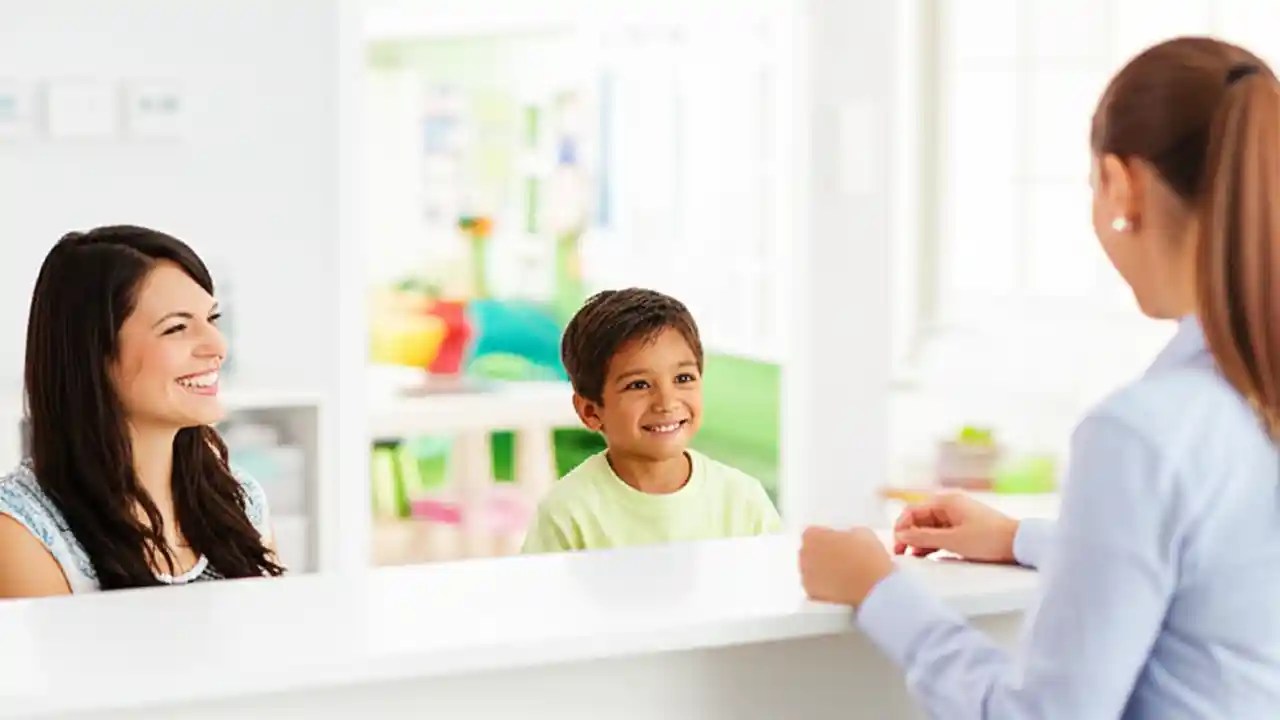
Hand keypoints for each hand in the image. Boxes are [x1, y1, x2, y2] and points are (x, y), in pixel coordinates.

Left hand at [799, 527, 894, 607]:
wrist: (874, 588)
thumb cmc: (868, 558)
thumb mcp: (862, 534)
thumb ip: (847, 534)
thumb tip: (847, 540)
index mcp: (813, 537)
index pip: (812, 533)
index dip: (827, 538)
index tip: (838, 543)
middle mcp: (805, 555)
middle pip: (810, 552)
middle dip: (822, 554)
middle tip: (841, 558)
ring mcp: (806, 576)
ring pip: (811, 571)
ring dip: (822, 571)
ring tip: (842, 574)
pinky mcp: (813, 595)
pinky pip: (816, 588)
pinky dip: (824, 587)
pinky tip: (840, 587)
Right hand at [892, 492, 1019, 562]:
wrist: (1020, 544)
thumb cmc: (989, 539)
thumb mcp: (953, 541)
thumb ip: (924, 537)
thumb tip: (901, 535)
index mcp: (945, 502)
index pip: (912, 511)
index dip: (901, 527)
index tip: (897, 545)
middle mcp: (949, 505)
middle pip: (919, 519)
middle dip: (908, 535)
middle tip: (901, 554)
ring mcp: (956, 516)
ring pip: (929, 528)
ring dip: (919, 541)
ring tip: (912, 557)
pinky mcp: (963, 528)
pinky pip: (940, 534)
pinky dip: (932, 543)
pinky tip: (926, 555)